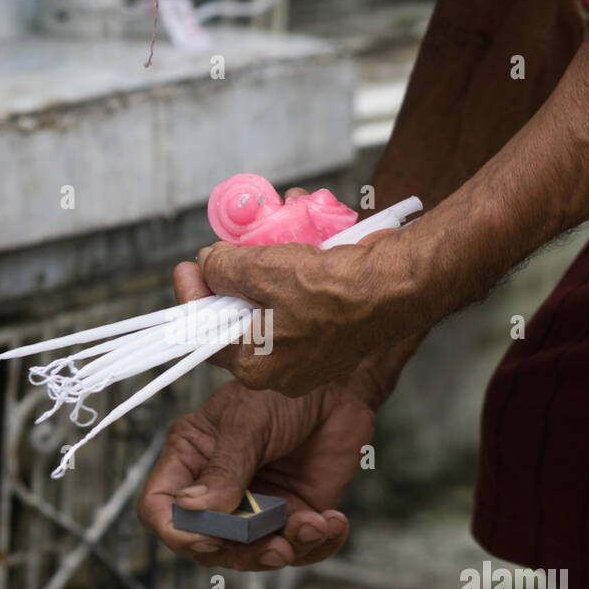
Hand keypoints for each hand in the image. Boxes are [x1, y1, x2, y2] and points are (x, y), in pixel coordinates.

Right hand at [136, 377, 376, 570]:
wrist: (339, 387)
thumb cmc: (284, 391)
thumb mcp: (247, 422)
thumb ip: (224, 469)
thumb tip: (194, 510)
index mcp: (191, 459)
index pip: (160, 508)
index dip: (178, 531)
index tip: (212, 535)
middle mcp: (218, 490)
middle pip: (208, 544)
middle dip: (243, 552)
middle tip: (275, 542)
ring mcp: (257, 506)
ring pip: (254, 555)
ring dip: (283, 551)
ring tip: (312, 526)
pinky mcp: (295, 514)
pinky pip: (301, 549)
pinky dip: (317, 545)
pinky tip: (332, 521)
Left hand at [183, 191, 422, 396]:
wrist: (401, 286)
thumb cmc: (332, 290)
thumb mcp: (262, 272)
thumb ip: (223, 269)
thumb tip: (208, 264)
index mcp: (259, 368)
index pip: (207, 335)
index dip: (193, 296)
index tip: (188, 265)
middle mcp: (285, 368)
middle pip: (243, 313)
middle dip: (238, 268)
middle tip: (232, 241)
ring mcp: (313, 351)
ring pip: (276, 298)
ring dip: (272, 258)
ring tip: (278, 219)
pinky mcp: (337, 329)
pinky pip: (305, 295)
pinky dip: (301, 263)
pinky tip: (305, 229)